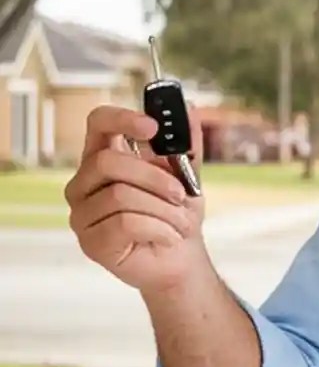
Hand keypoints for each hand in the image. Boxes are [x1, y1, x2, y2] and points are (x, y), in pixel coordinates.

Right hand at [65, 104, 207, 293]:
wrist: (181, 258)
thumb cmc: (177, 214)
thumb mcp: (187, 175)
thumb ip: (186, 143)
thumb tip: (188, 107)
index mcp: (103, 159)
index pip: (97, 124)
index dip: (122, 119)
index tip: (152, 126)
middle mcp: (84, 183)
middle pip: (109, 162)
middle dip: (155, 177)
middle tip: (181, 194)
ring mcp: (82, 214)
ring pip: (120, 195)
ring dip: (163, 209)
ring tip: (178, 222)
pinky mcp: (91, 242)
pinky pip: (125, 223)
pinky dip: (159, 229)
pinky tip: (168, 237)